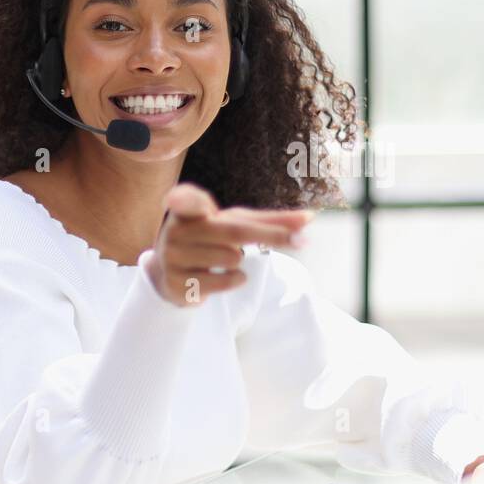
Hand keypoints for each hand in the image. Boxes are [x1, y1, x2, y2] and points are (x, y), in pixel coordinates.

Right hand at [145, 183, 313, 307]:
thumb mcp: (235, 223)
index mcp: (187, 208)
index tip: (172, 199)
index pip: (187, 200)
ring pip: (232, 258)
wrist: (174, 273)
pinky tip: (223, 276)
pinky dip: (235, 280)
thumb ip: (269, 220)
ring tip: (224, 259)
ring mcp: (173, 258)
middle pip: (235, 231)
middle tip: (302, 241)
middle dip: (272, 236)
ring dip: (240, 261)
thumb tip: (310, 217)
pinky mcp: (177, 283)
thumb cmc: (211, 239)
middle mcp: (175, 231)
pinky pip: (225, 280)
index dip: (182, 199)